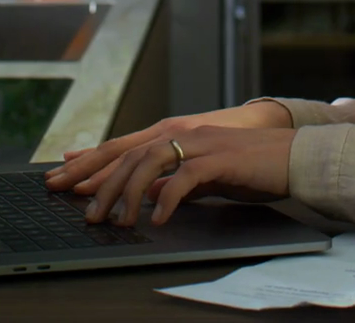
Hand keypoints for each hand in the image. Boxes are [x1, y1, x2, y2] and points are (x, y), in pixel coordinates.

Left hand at [79, 125, 296, 226]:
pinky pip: (184, 178)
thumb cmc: (250, 165)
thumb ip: (173, 179)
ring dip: (128, 193)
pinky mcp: (219, 159)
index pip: (122, 146)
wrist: (292, 154)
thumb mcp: (203, 173)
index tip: (62, 176)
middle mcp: (182, 133)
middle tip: (80, 208)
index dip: (90, 161)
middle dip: (97, 181)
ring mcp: (200, 143)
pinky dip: (167, 199)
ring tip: (117, 221)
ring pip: (149, 163)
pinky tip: (158, 218)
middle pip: (127, 154)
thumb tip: (145, 195)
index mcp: (174, 134)